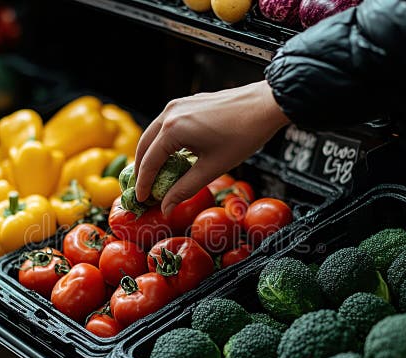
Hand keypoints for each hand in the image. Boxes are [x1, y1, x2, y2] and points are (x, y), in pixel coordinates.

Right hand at [134, 80, 289, 215]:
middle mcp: (170, 113)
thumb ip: (185, 189)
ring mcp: (178, 105)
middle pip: (145, 146)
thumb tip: (166, 207)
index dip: (143, 184)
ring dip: (151, 155)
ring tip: (155, 176)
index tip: (141, 200)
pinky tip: (171, 156)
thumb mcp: (212, 168)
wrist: (265, 105)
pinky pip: (166, 125)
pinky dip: (162, 142)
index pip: (149, 162)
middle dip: (142, 170)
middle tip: (144, 191)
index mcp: (173, 130)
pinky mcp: (187, 102)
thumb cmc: (242, 136)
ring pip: (154, 134)